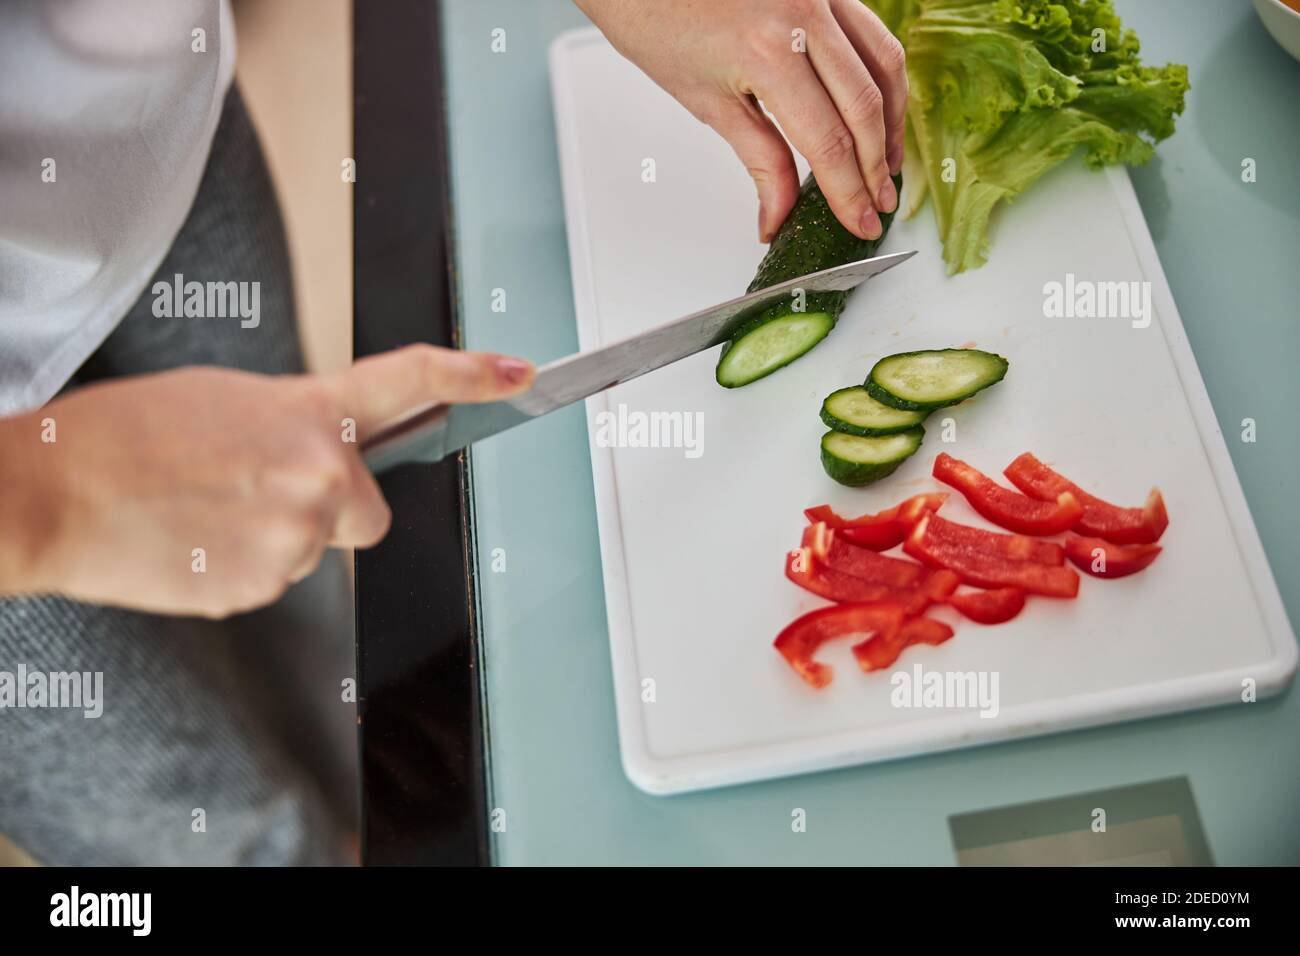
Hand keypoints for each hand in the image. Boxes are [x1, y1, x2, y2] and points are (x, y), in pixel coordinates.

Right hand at [0, 346, 533, 617]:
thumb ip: (294, 423)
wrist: (56, 492)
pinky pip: (273, 581)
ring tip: (207, 511)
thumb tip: (317, 451)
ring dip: (277, 536)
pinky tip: (195, 541)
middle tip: (266, 494)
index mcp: (310, 413)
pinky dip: (242, 567)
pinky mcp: (261, 588)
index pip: (410, 381)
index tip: (516, 373)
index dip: (473, 375)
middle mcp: (318, 475)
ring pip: (314, 550)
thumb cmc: (124, 436)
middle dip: (334, 509)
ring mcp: (294, 537)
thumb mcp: (227, 399)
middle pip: (370, 513)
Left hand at [577, 0, 906, 241]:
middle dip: (875, 167)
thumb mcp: (708, 103)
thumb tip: (779, 214)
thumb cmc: (655, 21)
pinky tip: (877, 109)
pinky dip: (880, 75)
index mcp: (769, 52)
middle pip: (864, 107)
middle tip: (877, 206)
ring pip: (882, 64)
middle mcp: (804, 14)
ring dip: (891, 121)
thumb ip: (759, 160)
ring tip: (885, 166)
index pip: (828, 141)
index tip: (860, 223)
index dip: (849, 191)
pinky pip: (870, 31)